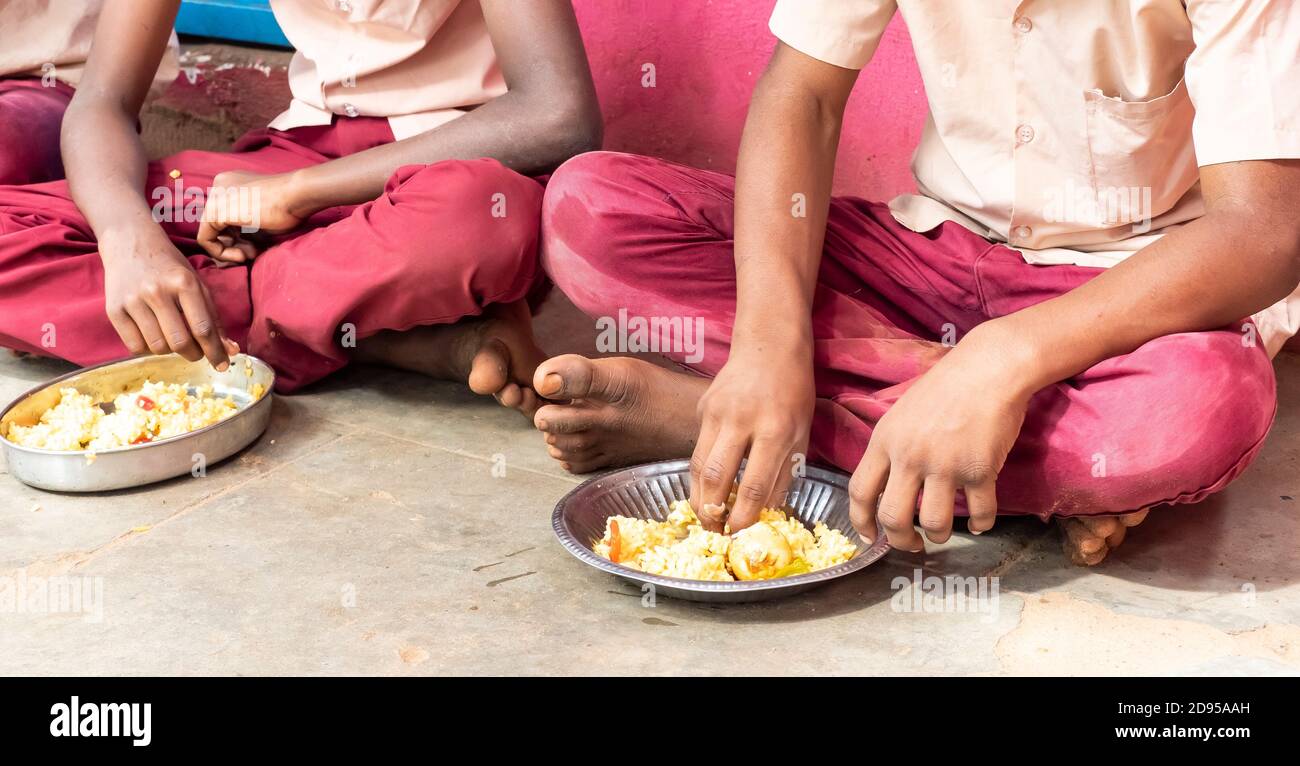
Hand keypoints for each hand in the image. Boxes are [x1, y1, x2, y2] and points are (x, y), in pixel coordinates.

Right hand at [101, 225, 237, 368]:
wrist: (129, 242)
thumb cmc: (168, 266)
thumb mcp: (196, 283)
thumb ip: (213, 317)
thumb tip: (230, 350)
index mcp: (184, 282)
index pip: (203, 328)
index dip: (215, 352)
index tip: (222, 366)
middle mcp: (157, 291)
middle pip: (180, 342)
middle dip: (193, 354)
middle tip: (195, 352)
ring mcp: (132, 300)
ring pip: (157, 347)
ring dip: (170, 351)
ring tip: (172, 338)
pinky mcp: (114, 309)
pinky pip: (135, 346)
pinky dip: (148, 348)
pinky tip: (153, 335)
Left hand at [197, 170, 307, 262]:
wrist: (296, 194)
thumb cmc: (288, 204)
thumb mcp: (262, 217)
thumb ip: (247, 227)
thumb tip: (239, 246)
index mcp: (231, 184)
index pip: (225, 217)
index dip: (238, 238)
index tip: (255, 248)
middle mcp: (219, 187)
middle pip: (217, 225)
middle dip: (234, 244)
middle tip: (252, 253)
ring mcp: (214, 197)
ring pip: (209, 233)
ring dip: (230, 250)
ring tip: (251, 254)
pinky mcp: (214, 211)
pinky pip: (204, 239)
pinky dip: (220, 253)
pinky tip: (241, 256)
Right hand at [689, 338, 814, 532]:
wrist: (769, 345)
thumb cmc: (793, 392)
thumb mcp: (801, 433)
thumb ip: (784, 473)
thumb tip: (766, 510)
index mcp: (774, 430)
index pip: (753, 484)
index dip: (744, 515)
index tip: (739, 532)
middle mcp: (741, 421)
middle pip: (716, 476)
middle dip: (711, 510)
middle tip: (713, 530)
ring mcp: (716, 412)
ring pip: (698, 464)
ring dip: (698, 495)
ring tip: (704, 515)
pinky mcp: (702, 408)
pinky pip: (698, 446)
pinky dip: (701, 470)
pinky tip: (707, 483)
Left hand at [848, 325, 1032, 550]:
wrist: (989, 369)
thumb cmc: (944, 388)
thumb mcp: (900, 413)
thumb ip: (890, 447)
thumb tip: (884, 484)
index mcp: (884, 441)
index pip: (859, 492)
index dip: (861, 522)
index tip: (870, 537)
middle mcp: (910, 456)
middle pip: (893, 517)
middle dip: (900, 540)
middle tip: (910, 544)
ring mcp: (945, 465)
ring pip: (934, 523)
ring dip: (938, 536)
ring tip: (941, 532)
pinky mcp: (980, 470)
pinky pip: (979, 513)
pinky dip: (980, 524)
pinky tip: (978, 523)